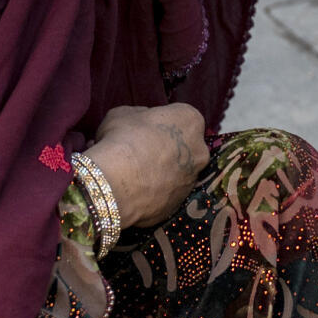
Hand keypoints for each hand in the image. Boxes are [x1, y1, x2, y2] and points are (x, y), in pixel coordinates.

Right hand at [81, 103, 208, 229]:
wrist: (116, 184)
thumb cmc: (121, 140)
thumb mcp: (123, 114)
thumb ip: (139, 115)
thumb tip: (142, 120)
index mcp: (191, 120)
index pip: (180, 116)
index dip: (161, 121)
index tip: (145, 128)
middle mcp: (200, 150)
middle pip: (185, 145)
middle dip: (167, 147)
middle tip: (141, 151)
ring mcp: (192, 180)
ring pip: (178, 172)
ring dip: (162, 171)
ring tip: (134, 174)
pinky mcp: (180, 204)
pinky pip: (168, 193)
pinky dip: (156, 191)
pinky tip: (135, 190)